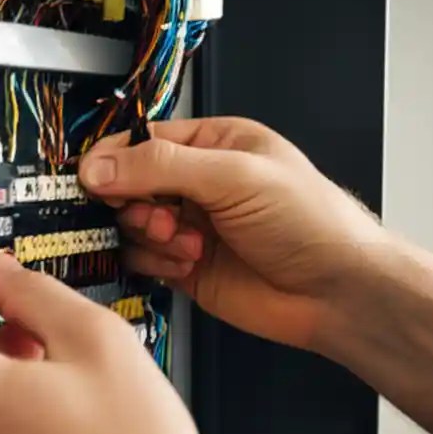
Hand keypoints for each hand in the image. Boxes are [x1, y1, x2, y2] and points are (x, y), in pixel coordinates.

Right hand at [79, 117, 388, 353]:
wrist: (339, 292)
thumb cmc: (313, 223)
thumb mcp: (235, 176)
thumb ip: (161, 167)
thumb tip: (101, 165)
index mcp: (216, 144)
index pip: (143, 141)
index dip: (114, 159)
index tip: (94, 180)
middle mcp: (200, 184)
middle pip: (130, 185)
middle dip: (136, 203)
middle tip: (158, 217)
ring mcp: (193, 227)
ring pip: (133, 225)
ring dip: (149, 236)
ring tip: (185, 244)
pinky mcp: (188, 268)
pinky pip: (145, 260)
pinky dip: (155, 263)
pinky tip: (185, 265)